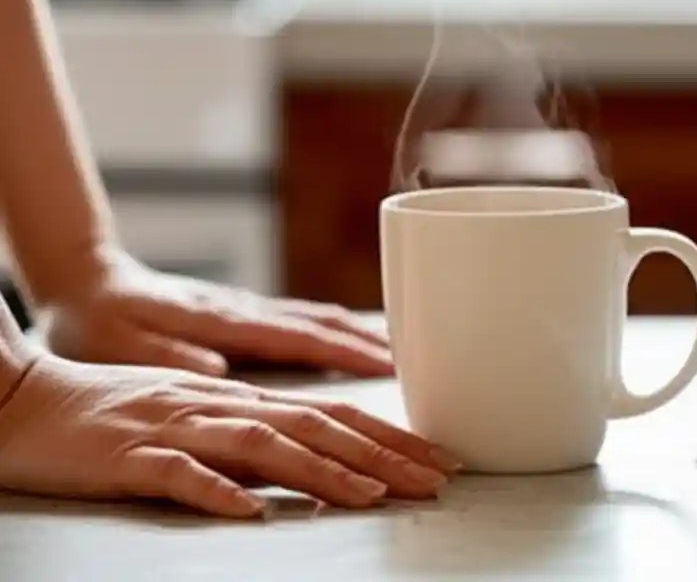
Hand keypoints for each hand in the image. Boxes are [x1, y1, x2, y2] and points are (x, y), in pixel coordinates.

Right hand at [0, 353, 459, 517]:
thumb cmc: (115, 412)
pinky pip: (177, 475)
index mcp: (237, 399)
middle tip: (437, 480)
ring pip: (260, 445)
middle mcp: (218, 406)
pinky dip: (217, 491)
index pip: (329, 414)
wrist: (25, 401)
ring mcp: (175, 429)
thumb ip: (253, 431)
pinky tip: (251, 513)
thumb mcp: (196, 414)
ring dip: (322, 470)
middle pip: (314, 425)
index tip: (440, 459)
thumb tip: (316, 460)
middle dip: (382, 453)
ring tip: (372, 495)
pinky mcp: (129, 456)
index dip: (390, 435)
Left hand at [44, 253, 393, 377]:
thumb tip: (216, 369)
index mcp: (225, 321)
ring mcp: (251, 308)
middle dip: (376, 345)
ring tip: (409, 355)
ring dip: (366, 335)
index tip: (390, 365)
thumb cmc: (98, 319)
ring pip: (322, 319)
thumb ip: (166, 354)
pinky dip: (344, 330)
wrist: (88, 279)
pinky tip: (362, 341)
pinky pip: (308, 321)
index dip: (347, 352)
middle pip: (325, 325)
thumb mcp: (117, 343)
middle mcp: (247, 310)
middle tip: (425, 366)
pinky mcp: (247, 313)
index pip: (300, 337)